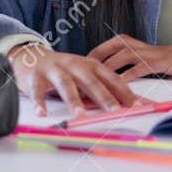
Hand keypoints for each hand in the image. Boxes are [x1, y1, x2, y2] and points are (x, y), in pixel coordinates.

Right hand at [5, 42, 142, 116]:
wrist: (32, 57)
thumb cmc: (64, 70)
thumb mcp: (85, 76)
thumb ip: (104, 90)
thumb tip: (131, 107)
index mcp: (91, 65)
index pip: (112, 79)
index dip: (125, 93)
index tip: (138, 107)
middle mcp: (75, 65)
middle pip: (91, 81)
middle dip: (104, 97)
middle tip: (115, 112)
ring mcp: (55, 70)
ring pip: (66, 84)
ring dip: (73, 100)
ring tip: (80, 115)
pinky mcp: (36, 77)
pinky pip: (38, 91)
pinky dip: (39, 102)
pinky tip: (42, 113)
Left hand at [88, 32, 171, 79]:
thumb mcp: (165, 66)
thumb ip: (148, 70)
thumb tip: (131, 83)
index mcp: (145, 45)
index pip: (113, 44)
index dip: (97, 53)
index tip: (82, 64)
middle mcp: (145, 46)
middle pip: (112, 47)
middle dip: (94, 58)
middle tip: (79, 70)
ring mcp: (153, 52)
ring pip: (121, 56)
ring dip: (104, 68)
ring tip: (90, 79)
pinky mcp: (162, 62)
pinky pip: (139, 68)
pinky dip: (126, 78)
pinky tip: (115, 86)